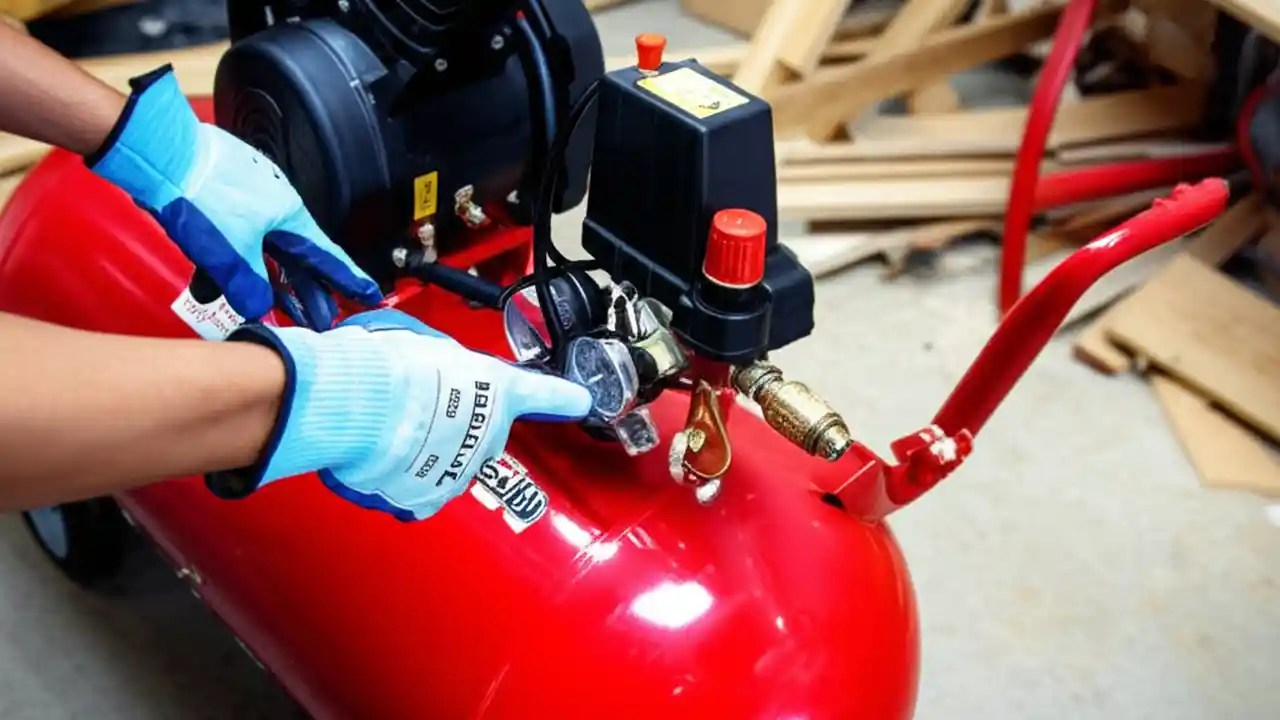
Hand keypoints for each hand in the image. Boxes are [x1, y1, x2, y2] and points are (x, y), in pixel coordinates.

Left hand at [86, 65, 381, 326]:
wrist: (158, 154)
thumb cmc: (199, 194)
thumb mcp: (230, 254)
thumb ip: (249, 287)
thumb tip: (259, 308)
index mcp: (288, 214)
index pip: (325, 255)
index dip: (347, 279)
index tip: (366, 293)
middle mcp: (273, 205)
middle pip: (296, 257)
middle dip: (306, 291)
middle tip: (319, 316)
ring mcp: (245, 200)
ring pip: (264, 250)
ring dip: (267, 282)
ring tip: (270, 308)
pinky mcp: (217, 199)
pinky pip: (236, 240)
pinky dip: (234, 265)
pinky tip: (216, 285)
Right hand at [210, 309, 593, 520]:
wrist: (359, 403)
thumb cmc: (389, 364)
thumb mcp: (424, 341)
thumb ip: (441, 358)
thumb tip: (431, 362)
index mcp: (495, 389)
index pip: (543, 392)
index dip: (564, 397)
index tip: (581, 401)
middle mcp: (487, 432)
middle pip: (482, 430)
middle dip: (456, 422)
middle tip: (417, 405)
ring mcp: (461, 469)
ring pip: (450, 460)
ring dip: (426, 450)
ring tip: (390, 429)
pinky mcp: (428, 497)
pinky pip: (419, 489)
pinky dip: (402, 478)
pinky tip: (380, 460)